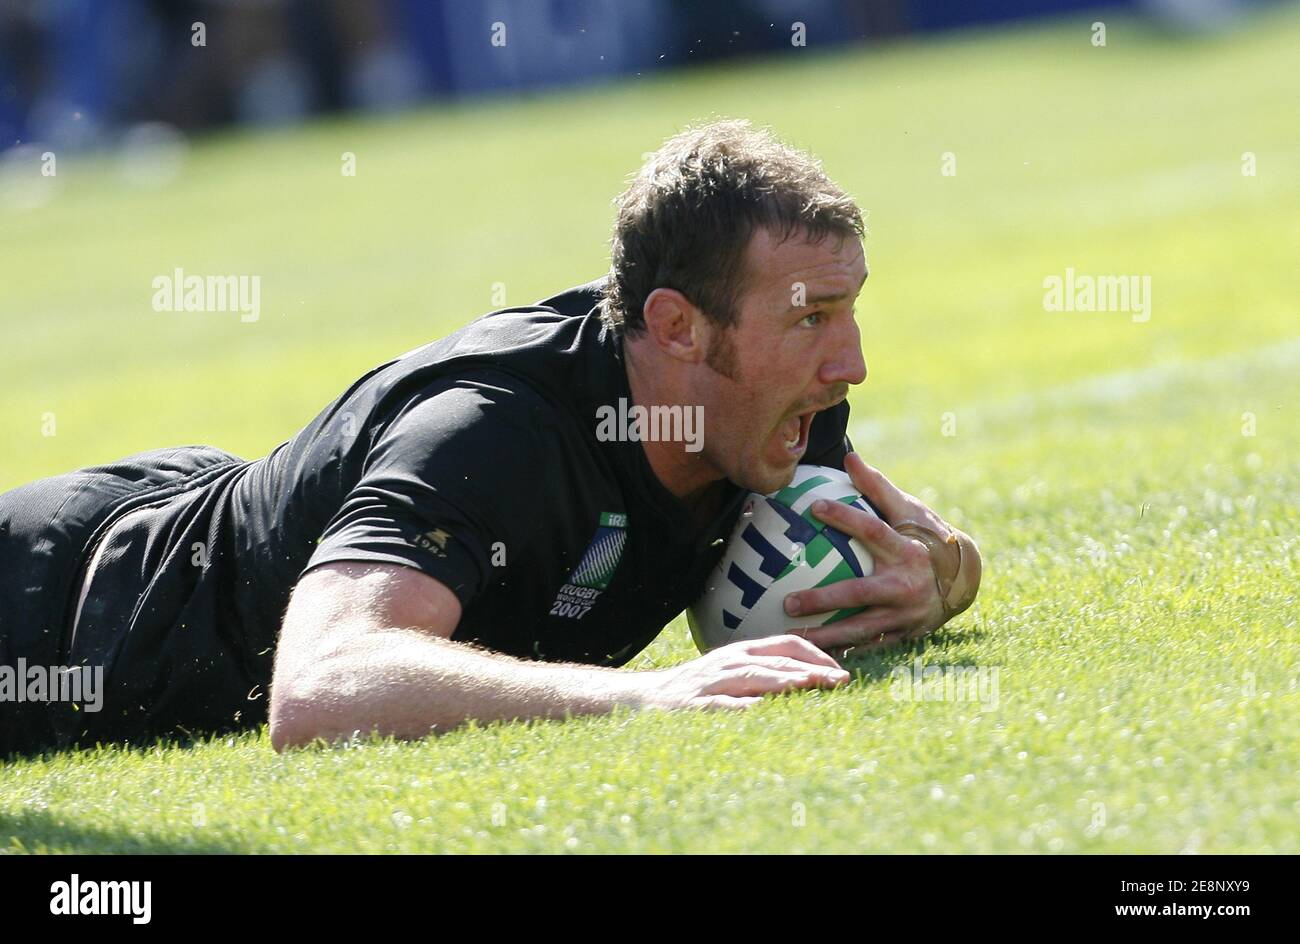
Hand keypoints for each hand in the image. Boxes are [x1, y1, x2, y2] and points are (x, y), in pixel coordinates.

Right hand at [642, 635, 850, 709]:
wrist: (646, 696)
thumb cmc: (698, 688)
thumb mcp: (731, 671)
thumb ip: (763, 671)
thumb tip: (809, 678)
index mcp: (742, 652)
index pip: (786, 644)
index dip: (816, 654)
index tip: (840, 671)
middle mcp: (730, 662)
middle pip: (776, 661)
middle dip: (811, 670)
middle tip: (841, 682)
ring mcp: (712, 682)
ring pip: (753, 677)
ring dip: (784, 681)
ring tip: (811, 686)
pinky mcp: (695, 704)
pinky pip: (720, 704)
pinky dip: (741, 706)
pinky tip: (760, 710)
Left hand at [783, 452, 955, 656]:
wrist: (963, 580)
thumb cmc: (925, 537)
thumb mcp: (909, 511)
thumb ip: (877, 487)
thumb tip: (848, 458)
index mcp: (908, 550)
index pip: (874, 531)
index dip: (846, 517)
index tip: (814, 507)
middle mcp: (907, 585)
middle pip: (861, 593)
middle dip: (825, 599)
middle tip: (789, 602)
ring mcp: (905, 615)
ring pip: (861, 630)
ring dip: (827, 636)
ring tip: (793, 636)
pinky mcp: (903, 636)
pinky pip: (868, 647)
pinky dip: (842, 651)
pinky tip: (813, 654)